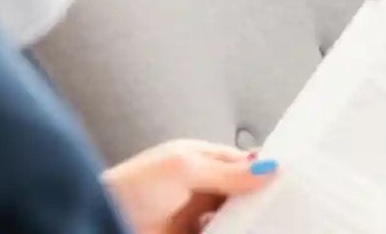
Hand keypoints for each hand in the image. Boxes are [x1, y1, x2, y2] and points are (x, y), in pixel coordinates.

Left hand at [103, 139, 277, 233]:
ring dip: (245, 221)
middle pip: (239, 192)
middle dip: (257, 197)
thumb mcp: (184, 169)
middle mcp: (196, 186)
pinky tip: (241, 233)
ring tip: (267, 222)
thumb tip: (266, 165)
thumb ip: (227, 171)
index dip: (262, 168)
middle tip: (283, 204)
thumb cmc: (130, 188)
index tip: (287, 177)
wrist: (97, 222)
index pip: (240, 161)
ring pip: (231, 218)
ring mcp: (191, 215)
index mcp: (196, 159)